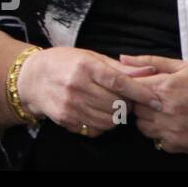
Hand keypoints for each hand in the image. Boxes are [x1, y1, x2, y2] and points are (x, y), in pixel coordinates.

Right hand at [16, 46, 159, 135]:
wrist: (31, 78)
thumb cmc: (64, 63)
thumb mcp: (89, 57)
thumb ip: (120, 67)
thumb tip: (149, 72)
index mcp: (84, 66)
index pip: (119, 82)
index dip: (140, 92)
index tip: (156, 99)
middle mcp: (76, 85)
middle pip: (117, 104)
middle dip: (127, 104)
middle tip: (124, 99)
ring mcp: (70, 104)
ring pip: (109, 120)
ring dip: (116, 115)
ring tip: (110, 105)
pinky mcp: (66, 119)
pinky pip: (95, 129)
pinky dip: (102, 124)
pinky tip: (95, 112)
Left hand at [122, 55, 187, 152]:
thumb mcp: (182, 65)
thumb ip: (150, 62)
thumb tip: (123, 59)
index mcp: (165, 88)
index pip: (130, 87)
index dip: (133, 85)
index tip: (140, 84)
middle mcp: (166, 111)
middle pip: (134, 107)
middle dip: (140, 101)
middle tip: (154, 97)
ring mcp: (172, 130)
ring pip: (142, 125)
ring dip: (148, 118)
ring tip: (163, 110)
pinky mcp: (179, 144)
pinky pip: (157, 140)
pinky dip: (160, 132)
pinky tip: (173, 123)